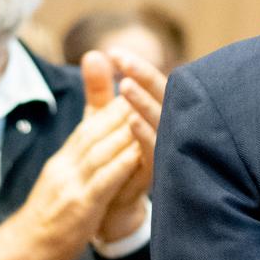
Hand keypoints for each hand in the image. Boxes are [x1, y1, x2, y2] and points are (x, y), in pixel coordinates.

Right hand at [0, 63, 145, 259]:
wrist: (23, 252)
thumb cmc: (49, 219)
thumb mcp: (63, 183)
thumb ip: (83, 160)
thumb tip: (99, 141)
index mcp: (64, 159)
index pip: (91, 123)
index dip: (117, 104)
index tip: (143, 87)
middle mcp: (66, 166)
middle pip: (97, 129)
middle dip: (126, 108)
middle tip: (155, 90)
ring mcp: (70, 185)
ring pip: (101, 149)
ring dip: (128, 130)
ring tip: (153, 113)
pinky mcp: (79, 207)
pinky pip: (103, 180)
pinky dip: (122, 164)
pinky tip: (140, 153)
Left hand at [92, 49, 165, 244]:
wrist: (112, 208)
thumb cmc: (112, 158)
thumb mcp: (101, 120)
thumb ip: (99, 89)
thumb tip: (93, 54)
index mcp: (155, 114)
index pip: (152, 84)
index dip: (137, 67)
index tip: (114, 52)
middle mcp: (166, 129)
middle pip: (164, 96)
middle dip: (144, 76)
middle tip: (123, 62)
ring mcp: (165, 151)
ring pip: (161, 120)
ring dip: (143, 101)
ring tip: (124, 84)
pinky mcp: (159, 173)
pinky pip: (156, 150)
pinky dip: (145, 133)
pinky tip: (130, 119)